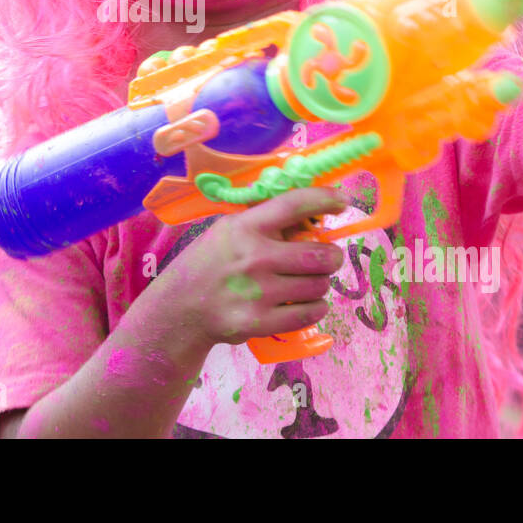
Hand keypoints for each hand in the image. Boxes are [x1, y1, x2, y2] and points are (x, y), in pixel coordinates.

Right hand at [152, 188, 345, 349]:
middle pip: (319, 254)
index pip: (294, 205)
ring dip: (321, 283)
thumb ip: (264, 222)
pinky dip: (316, 307)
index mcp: (245, 227)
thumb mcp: (228, 230)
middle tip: (328, 257)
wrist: (180, 307)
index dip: (324, 199)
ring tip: (308, 282)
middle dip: (332, 256)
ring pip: (319, 285)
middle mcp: (254, 258)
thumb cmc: (210, 263)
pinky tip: (305, 303)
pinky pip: (311, 313)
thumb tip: (311, 218)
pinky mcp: (260, 322)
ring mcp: (258, 293)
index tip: (341, 202)